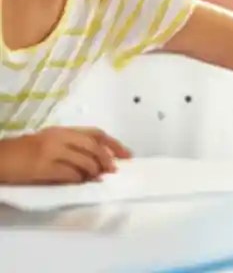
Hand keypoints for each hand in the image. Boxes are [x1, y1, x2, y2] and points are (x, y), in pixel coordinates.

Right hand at [0, 127, 131, 183]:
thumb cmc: (24, 152)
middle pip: (94, 148)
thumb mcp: (50, 143)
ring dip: (94, 173)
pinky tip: (79, 182)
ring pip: (85, 162)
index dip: (114, 144)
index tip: (126, 155)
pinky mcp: (43, 167)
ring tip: (94, 178)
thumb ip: (72, 147)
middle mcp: (59, 138)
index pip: (95, 134)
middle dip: (107, 161)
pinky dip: (78, 180)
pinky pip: (69, 174)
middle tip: (112, 171)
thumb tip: (99, 161)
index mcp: (62, 131)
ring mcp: (51, 152)